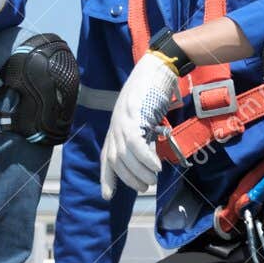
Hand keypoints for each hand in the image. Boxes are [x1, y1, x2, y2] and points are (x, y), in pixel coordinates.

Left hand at [100, 52, 177, 199]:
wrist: (157, 67)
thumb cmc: (153, 91)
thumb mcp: (145, 119)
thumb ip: (142, 137)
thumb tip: (148, 162)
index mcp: (115, 127)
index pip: (106, 156)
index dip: (106, 177)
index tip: (107, 196)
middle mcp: (114, 125)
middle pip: (114, 160)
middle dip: (128, 179)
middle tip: (145, 186)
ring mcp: (121, 119)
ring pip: (124, 155)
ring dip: (139, 172)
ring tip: (152, 179)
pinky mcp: (132, 115)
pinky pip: (135, 144)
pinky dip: (145, 158)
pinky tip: (156, 166)